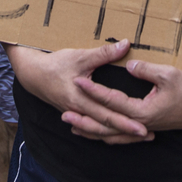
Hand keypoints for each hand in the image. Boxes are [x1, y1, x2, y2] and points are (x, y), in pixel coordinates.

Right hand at [11, 40, 151, 143]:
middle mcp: (79, 112)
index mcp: (80, 100)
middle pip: (106, 128)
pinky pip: (93, 129)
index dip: (126, 122)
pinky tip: (118, 135)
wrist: (33, 75)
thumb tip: (126, 45)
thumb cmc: (56, 64)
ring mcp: (77, 115)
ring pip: (100, 131)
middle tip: (148, 135)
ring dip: (119, 135)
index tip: (143, 127)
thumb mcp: (79, 56)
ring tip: (138, 136)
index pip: (107, 115)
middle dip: (128, 132)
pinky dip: (106, 132)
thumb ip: (104, 53)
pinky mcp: (76, 115)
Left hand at [69, 59, 181, 138]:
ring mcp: (142, 128)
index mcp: (142, 111)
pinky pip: (121, 137)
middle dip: (83, 118)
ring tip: (72, 126)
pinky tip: (97, 133)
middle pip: (105, 124)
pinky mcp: (146, 128)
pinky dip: (106, 136)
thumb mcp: (169, 74)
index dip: (93, 90)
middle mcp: (139, 124)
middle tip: (63, 112)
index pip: (111, 101)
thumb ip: (146, 69)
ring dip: (91, 130)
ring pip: (111, 134)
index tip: (78, 81)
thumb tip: (127, 64)